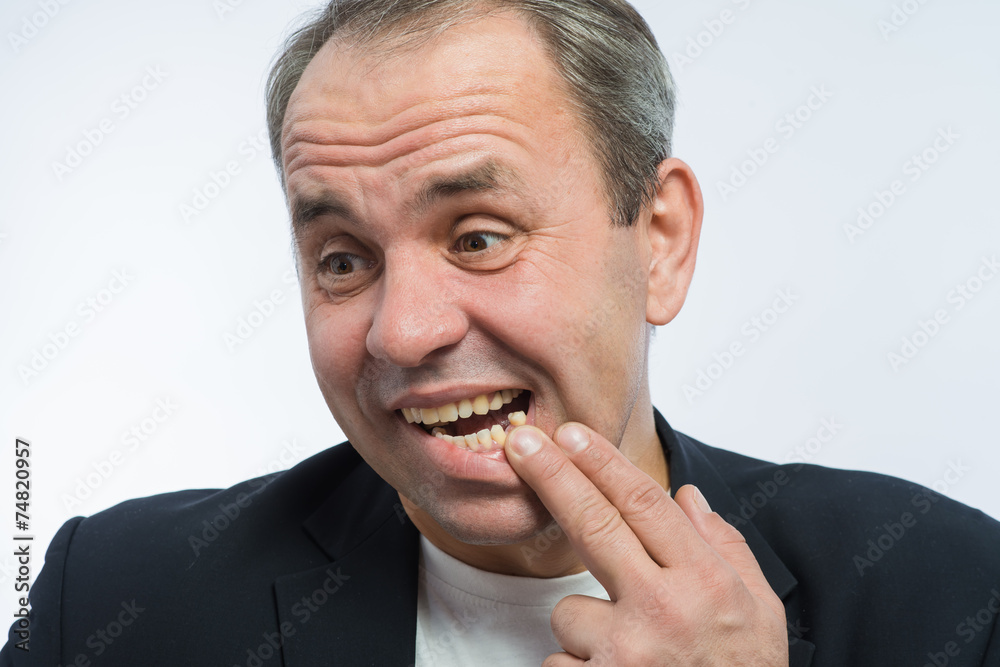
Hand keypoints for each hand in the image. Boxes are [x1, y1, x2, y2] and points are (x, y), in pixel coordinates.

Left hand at [504, 423, 787, 665]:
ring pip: (569, 609)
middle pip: (594, 524)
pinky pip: (561, 662)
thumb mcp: (761, 612)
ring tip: (632, 657)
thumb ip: (725, 548)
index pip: (644, 504)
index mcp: (706, 582)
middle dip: (552, 474)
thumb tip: (686, 497)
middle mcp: (665, 610)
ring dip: (587, 626)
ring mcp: (626, 654)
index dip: (601, 462)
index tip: (570, 433)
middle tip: (521, 441)